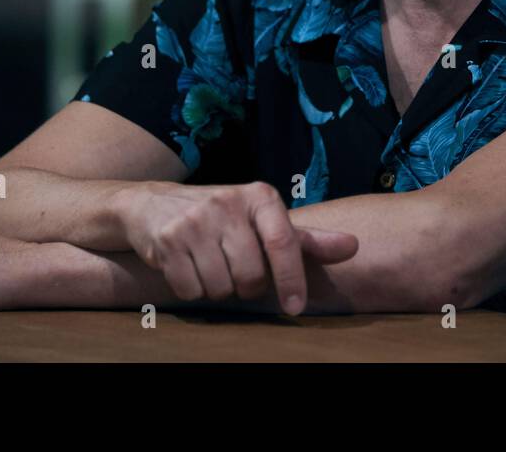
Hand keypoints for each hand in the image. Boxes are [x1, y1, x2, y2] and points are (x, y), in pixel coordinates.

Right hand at [115, 181, 357, 314]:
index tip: (295, 308)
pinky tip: (188, 268)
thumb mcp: (262, 220)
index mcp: (259, 196)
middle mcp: (227, 202)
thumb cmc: (220, 216)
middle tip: (235, 270)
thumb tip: (354, 246)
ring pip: (222, 287)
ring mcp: (195, 221)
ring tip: (209, 265)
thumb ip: (306, 239)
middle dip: (246, 286)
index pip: (284, 242)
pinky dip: (192, 290)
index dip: (292, 280)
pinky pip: (191, 291)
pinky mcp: (168, 240)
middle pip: (252, 276)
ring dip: (218, 289)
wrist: (151, 204)